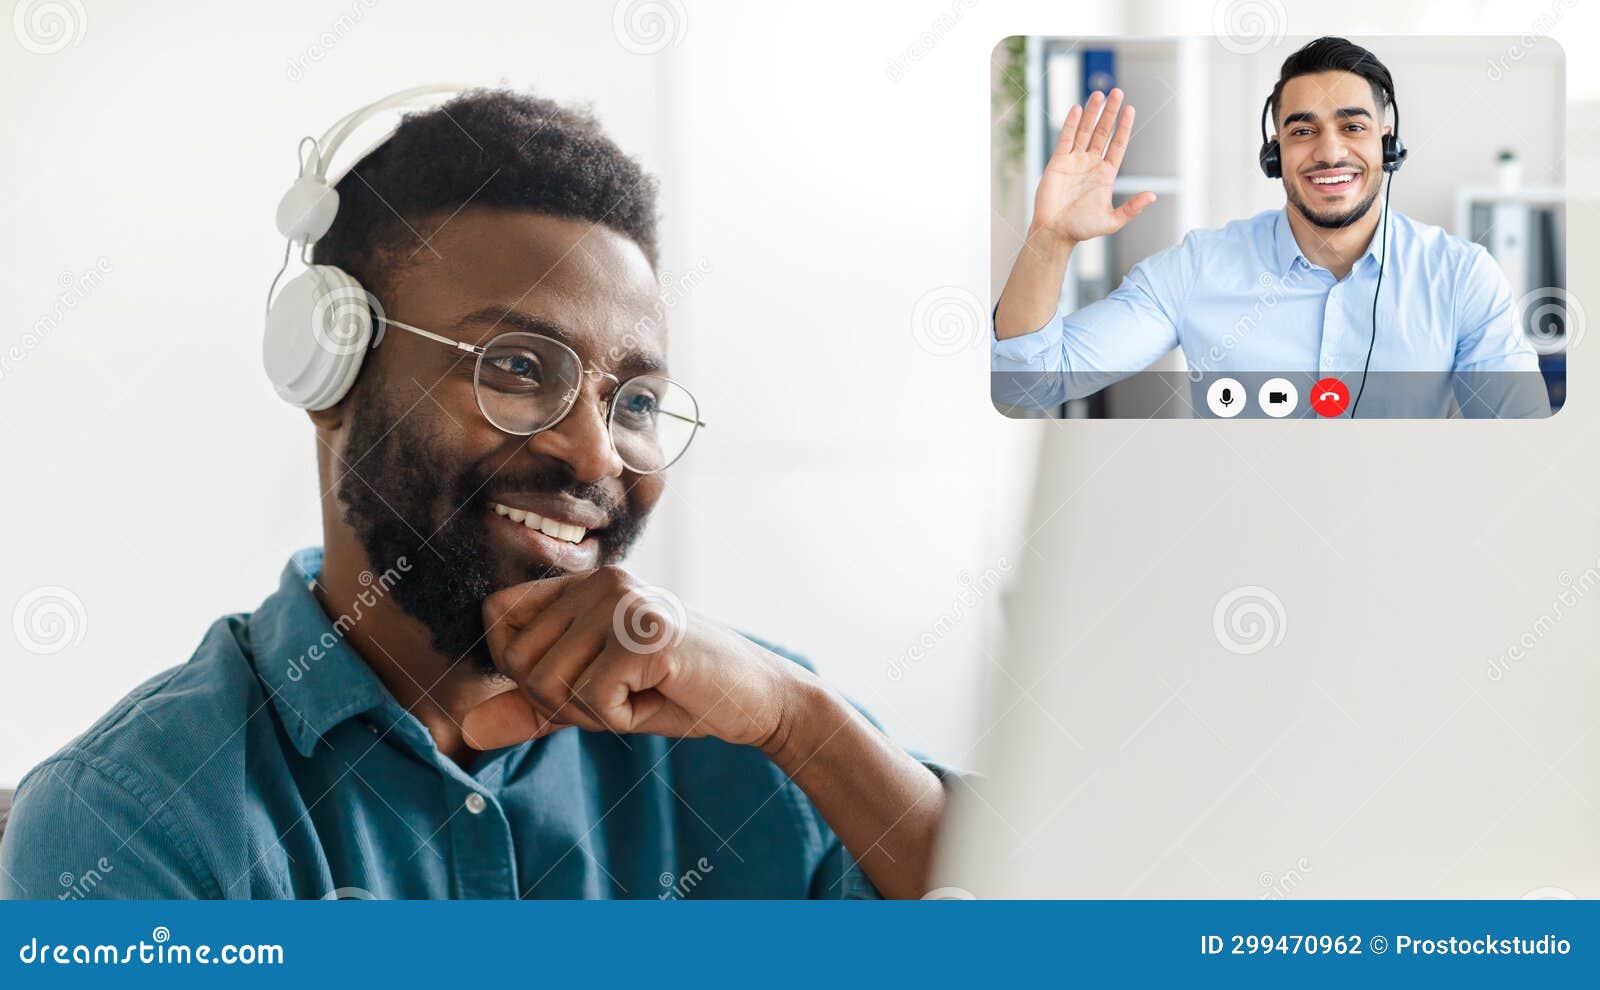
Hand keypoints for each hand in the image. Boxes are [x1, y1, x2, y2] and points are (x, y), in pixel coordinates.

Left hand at [460, 566, 802, 750]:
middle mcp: (602, 581)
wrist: (757, 699)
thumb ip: (532, 708)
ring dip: (592, 714)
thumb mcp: (595, 700)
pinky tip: (659, 697)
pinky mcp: (647, 634)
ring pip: (550, 683)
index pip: (498, 615)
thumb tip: (467, 730)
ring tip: (640, 696)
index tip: (573, 683)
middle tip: (617, 697)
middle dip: (560, 702)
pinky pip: (593, 699)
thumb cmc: (678, 693)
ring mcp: (626, 603)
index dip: (517, 666)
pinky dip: (622, 719)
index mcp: (585, 584)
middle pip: (519, 659)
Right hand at [1030, 88, 1154, 243]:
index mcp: (1105, 174)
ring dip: (1092, 113)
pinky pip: (1065, 139)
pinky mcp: (1058, 162)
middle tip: (1118, 92)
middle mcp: (1091, 164)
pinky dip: (1070, 124)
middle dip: (1110, 113)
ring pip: (1084, 131)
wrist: (1055, 232)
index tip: (1130, 109)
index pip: (1118, 145)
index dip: (1124, 127)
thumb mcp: (1112, 221)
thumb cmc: (1082, 229)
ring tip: (1099, 94)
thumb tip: (1153, 196)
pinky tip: (1077, 109)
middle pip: (1102, 132)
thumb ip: (1131, 208)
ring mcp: (1074, 161)